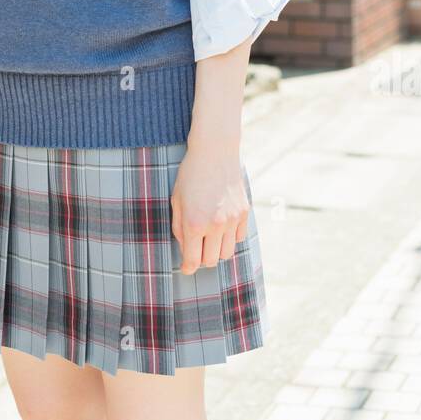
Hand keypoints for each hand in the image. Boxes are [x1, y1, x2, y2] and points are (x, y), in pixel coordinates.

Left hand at [170, 146, 249, 273]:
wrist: (215, 151)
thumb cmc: (191, 174)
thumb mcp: (177, 200)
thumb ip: (180, 228)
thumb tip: (186, 250)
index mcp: (195, 223)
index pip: (193, 260)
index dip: (187, 267)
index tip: (186, 268)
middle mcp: (215, 225)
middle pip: (211, 260)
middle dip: (201, 258)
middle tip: (196, 249)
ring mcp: (232, 219)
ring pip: (227, 253)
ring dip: (217, 250)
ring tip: (210, 239)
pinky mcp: (244, 213)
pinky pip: (239, 238)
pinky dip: (230, 238)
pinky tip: (222, 227)